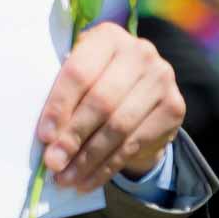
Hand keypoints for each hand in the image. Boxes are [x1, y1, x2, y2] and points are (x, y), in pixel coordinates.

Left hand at [34, 24, 184, 191]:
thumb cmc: (95, 82)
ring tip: (66, 179)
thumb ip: (63, 96)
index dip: (60, 107)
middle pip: (101, 102)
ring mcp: (161, 79)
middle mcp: (140, 52)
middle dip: (73, 138)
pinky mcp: (174, 107)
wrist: (141, 93)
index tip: (44, 136)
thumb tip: (46, 138)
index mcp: (107, 36)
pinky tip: (87, 181)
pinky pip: (134, 143)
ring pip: (118, 127)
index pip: (79, 73)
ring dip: (88, 159)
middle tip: (54, 163)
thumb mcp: (78, 77)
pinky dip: (107, 167)